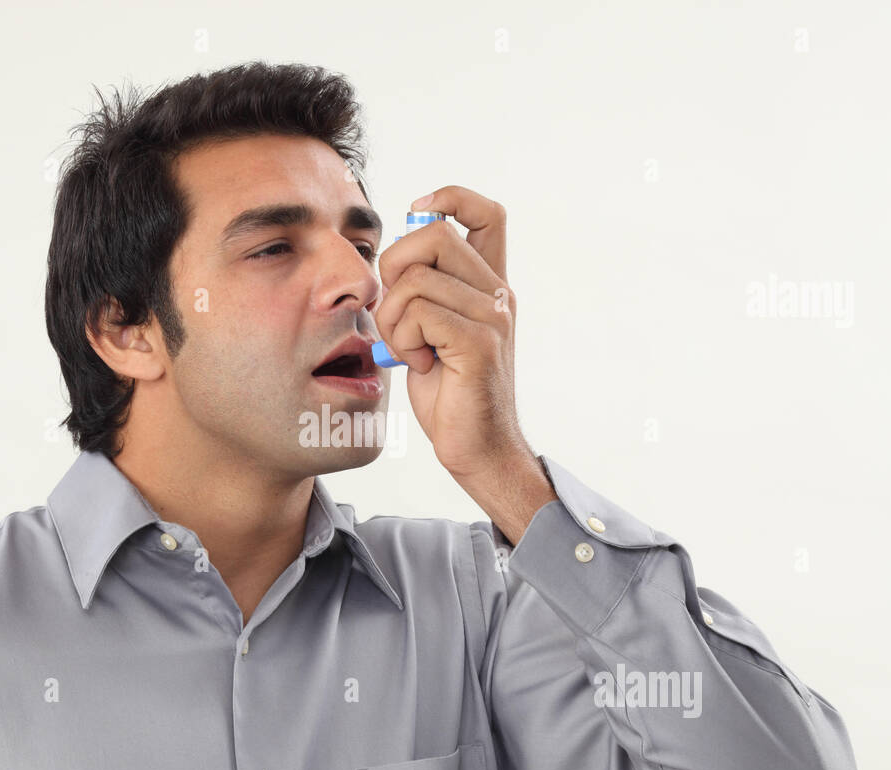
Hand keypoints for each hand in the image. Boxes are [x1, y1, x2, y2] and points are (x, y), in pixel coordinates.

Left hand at [372, 185, 527, 479]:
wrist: (478, 449)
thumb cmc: (449, 395)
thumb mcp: (431, 331)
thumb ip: (422, 292)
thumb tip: (391, 256)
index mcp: (490, 285)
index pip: (487, 212)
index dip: (450, 199)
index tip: (418, 215)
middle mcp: (498, 293)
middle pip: (433, 235)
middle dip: (394, 268)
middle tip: (397, 313)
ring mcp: (493, 317)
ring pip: (415, 280)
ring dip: (393, 317)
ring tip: (410, 349)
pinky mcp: (479, 343)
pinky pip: (418, 314)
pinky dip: (403, 340)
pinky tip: (420, 364)